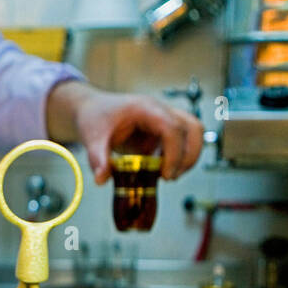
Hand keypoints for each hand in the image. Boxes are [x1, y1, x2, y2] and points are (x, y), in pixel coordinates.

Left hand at [46, 80, 203, 183]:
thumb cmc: (95, 117)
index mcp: (145, 108)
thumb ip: (97, 158)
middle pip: (193, 128)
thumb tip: (101, 179)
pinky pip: (184, 142)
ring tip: (169, 175)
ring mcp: (165, 119)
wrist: (92, 110)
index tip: (165, 175)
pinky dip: (180, 158)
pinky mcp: (164, 131)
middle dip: (188, 156)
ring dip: (189, 156)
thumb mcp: (92, 138)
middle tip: (170, 177)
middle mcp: (160, 111)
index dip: (174, 153)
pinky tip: (161, 171)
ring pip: (194, 133)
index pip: (172, 127)